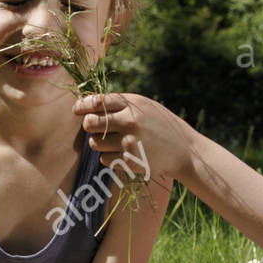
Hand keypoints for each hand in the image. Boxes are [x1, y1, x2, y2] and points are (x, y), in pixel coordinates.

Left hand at [73, 92, 191, 180]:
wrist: (184, 150)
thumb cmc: (162, 125)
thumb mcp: (146, 107)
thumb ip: (121, 104)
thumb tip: (89, 104)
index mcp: (133, 104)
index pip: (98, 102)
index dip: (82, 106)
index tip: (77, 110)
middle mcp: (130, 122)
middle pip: (90, 123)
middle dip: (88, 125)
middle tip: (93, 127)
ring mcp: (130, 142)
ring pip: (94, 143)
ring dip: (97, 142)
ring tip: (110, 141)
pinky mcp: (130, 161)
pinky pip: (104, 159)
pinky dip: (108, 157)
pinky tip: (121, 153)